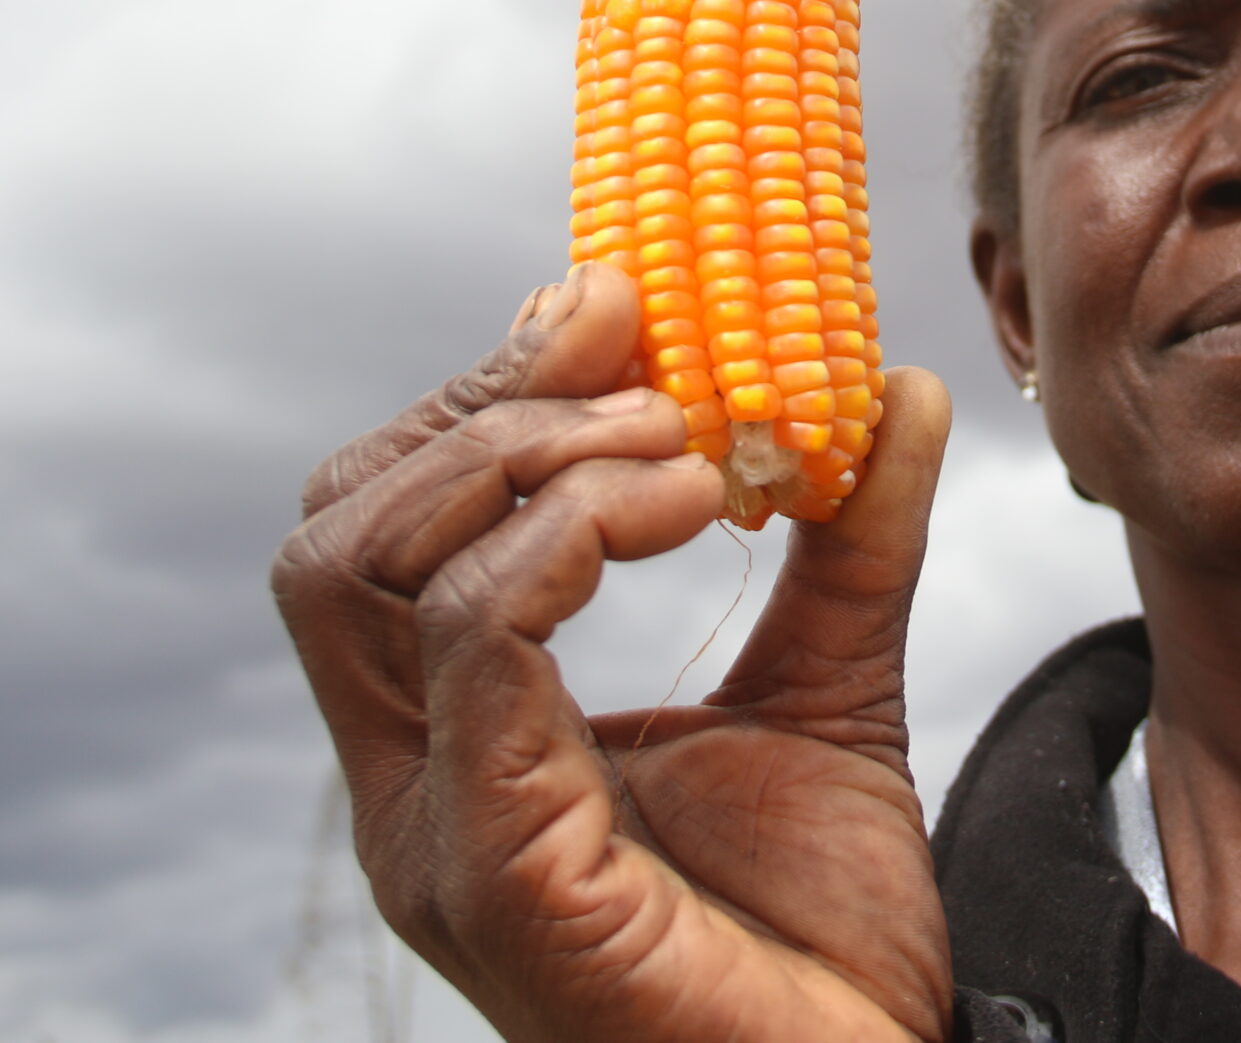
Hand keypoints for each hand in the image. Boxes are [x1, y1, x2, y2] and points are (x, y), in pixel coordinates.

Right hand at [270, 263, 955, 1041]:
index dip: (485, 394)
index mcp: (461, 734)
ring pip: (375, 568)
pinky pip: (471, 649)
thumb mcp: (834, 692)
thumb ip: (848, 544)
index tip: (615, 308)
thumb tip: (894, 381)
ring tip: (687, 454)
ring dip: (530, 460)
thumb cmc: (823, 934)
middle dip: (487, 408)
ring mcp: (435, 828)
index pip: (389, 520)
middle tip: (647, 367)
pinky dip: (564, 540)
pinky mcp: (494, 869)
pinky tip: (685, 512)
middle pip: (346, 523)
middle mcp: (412, 780)